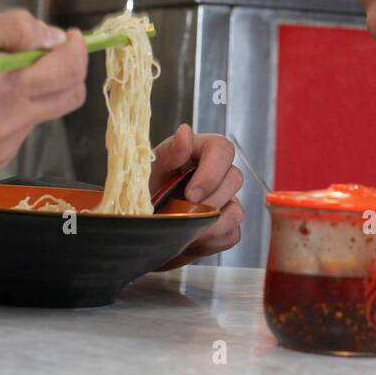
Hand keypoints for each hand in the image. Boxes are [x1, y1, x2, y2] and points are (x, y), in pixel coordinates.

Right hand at [0, 10, 87, 203]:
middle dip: (70, 69)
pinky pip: (18, 132)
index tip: (70, 36)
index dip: (76, 48)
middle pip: (71, 96)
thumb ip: (12, 29)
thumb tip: (53, 36)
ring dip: (36, 90)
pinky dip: (10, 112)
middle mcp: (6, 122)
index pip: (69, 68)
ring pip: (43, 114)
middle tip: (52, 52)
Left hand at [152, 124, 244, 268]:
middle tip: (185, 213)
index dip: (212, 172)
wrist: (138, 227)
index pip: (222, 149)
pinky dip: (210, 242)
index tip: (191, 194)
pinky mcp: (225, 227)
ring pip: (236, 211)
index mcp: (198, 152)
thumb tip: (185, 133)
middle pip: (235, 178)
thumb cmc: (142, 193)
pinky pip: (231, 235)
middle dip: (210, 201)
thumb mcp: (148, 170)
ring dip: (210, 225)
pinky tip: (190, 239)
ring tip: (184, 230)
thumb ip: (169, 152)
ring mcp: (224, 201)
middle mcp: (216, 174)